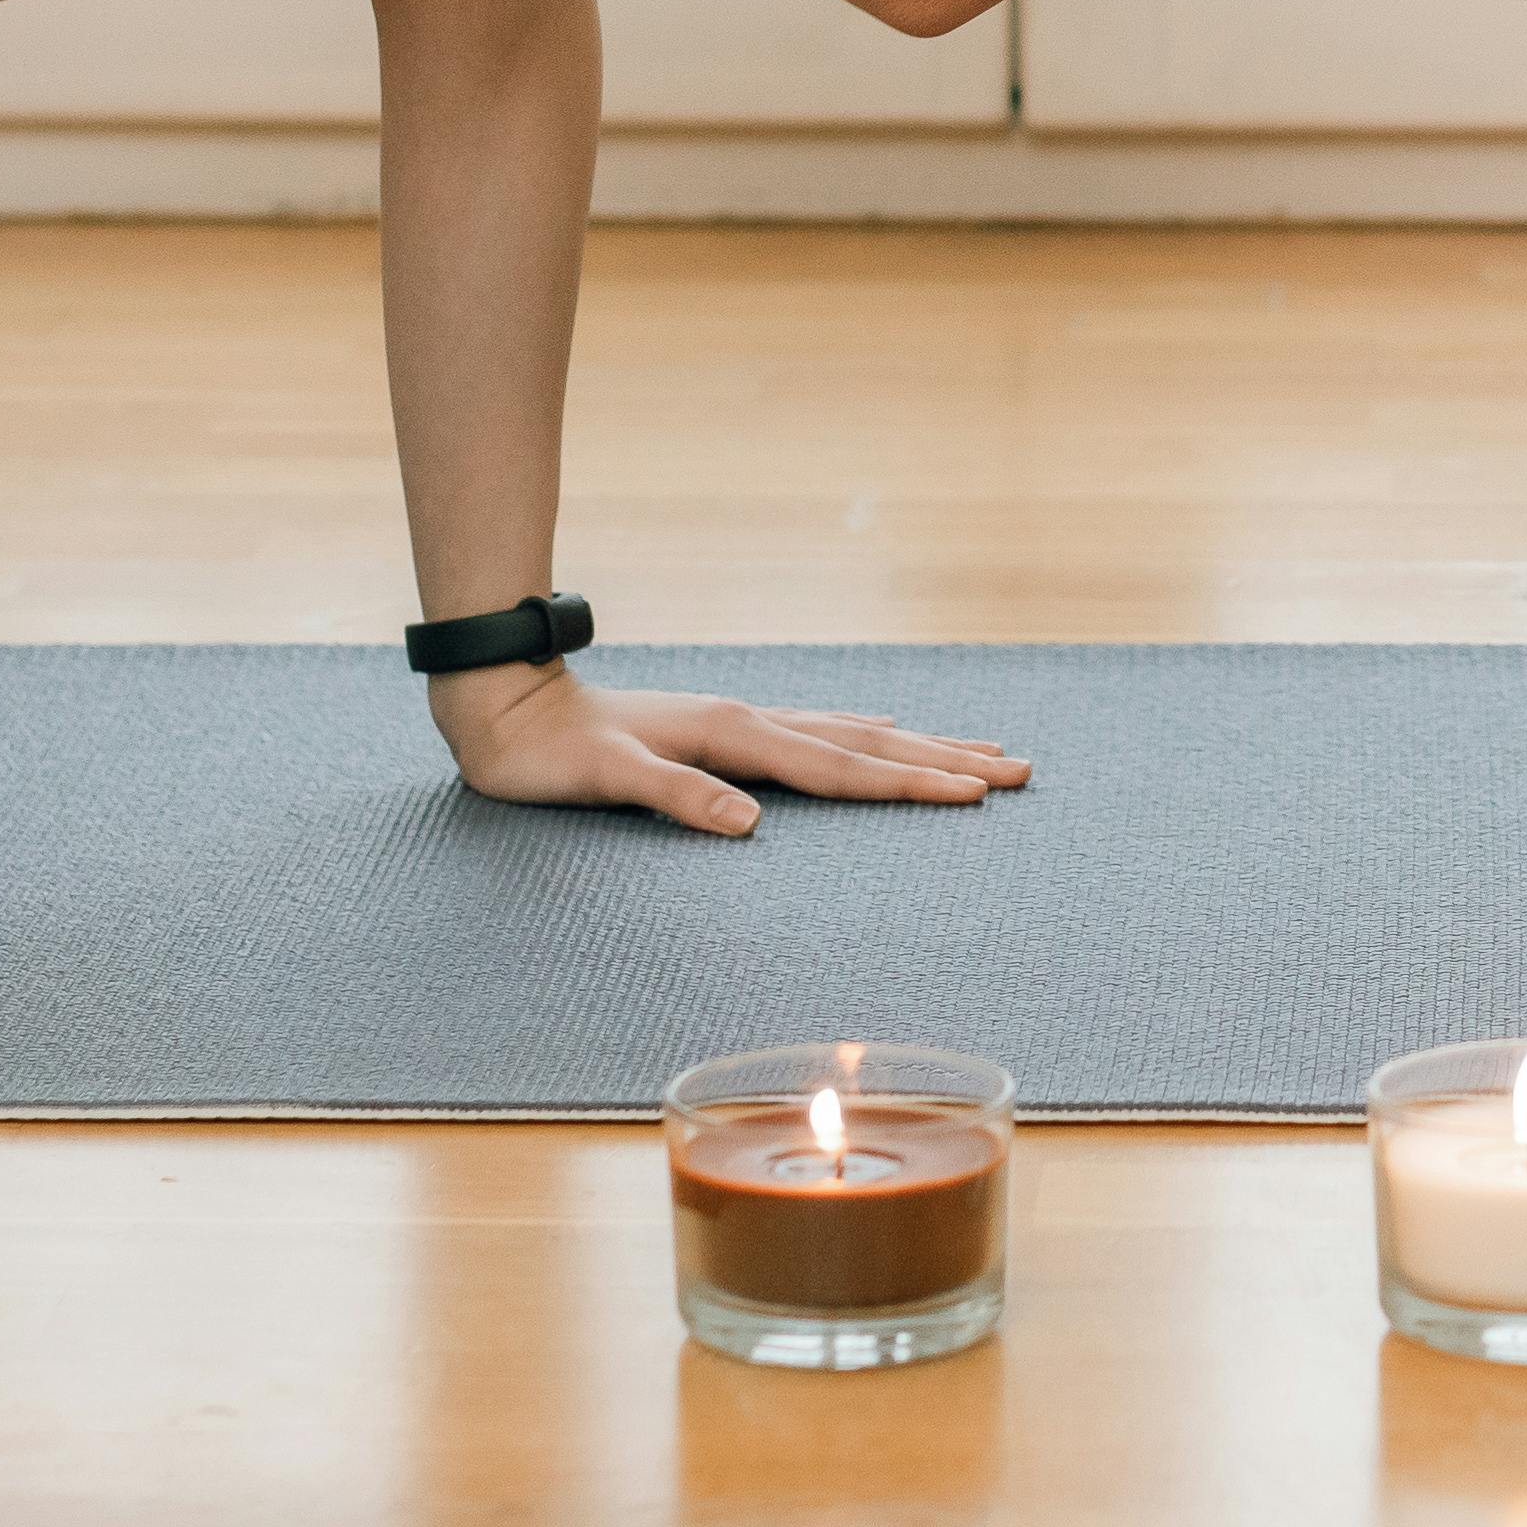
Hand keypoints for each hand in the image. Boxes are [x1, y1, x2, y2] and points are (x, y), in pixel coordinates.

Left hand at [435, 661, 1031, 834]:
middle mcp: (751, 719)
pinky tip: (882, 726)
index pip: (842, 767)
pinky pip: (821, 732)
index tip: (978, 792)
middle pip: (869, 742)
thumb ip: (677, 796)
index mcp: (735, 734)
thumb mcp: (606, 780)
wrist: (507, 704)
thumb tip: (749, 823)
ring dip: (918, 743)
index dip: (911, 783)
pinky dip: (866, 735)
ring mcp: (742, 720)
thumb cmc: (550, 754)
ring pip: (853, 732)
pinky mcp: (726, 728)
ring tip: (978, 750)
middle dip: (945, 758)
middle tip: (1019, 769)